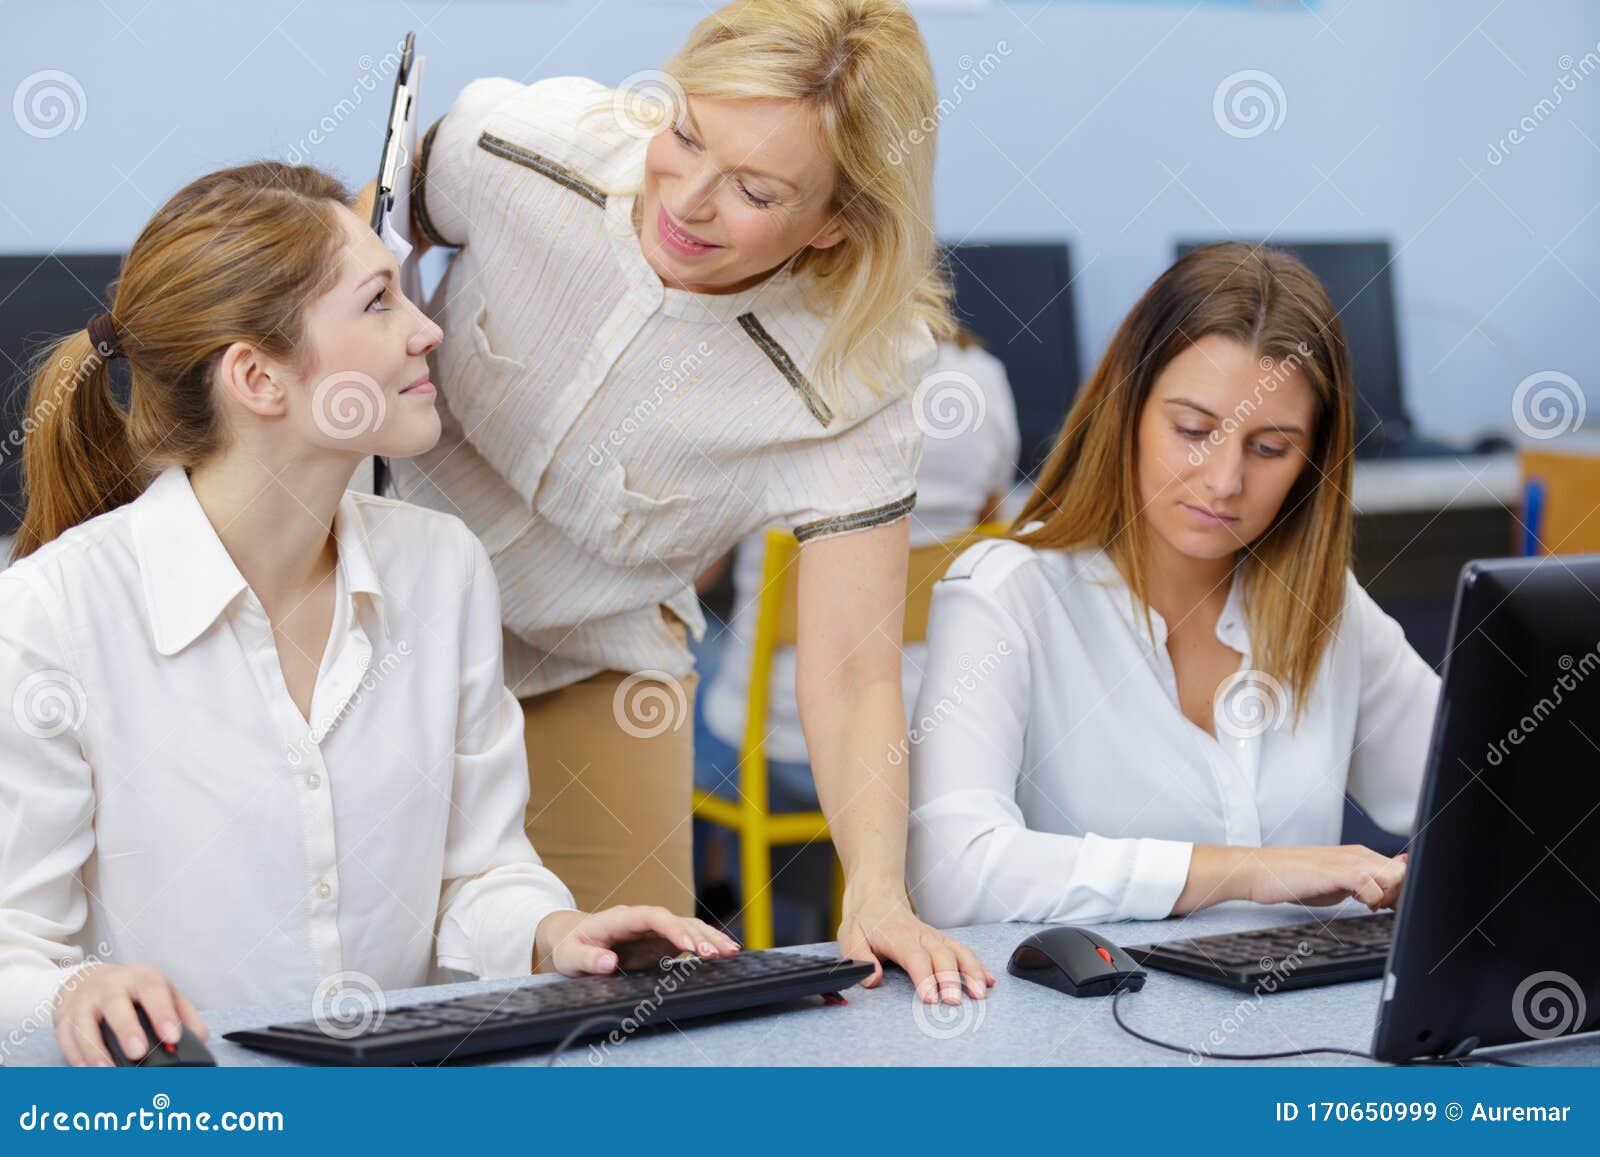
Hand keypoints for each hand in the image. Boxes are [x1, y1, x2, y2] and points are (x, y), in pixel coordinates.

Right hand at [53, 963, 207, 1066]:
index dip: (163, 1013)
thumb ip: (184, 1014)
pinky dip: (76, 1057)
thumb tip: (200, 1040)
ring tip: (109, 1071)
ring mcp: (84, 1002)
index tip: (173, 1037)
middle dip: (126, 1029)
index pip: (153, 990)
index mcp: (141, 979)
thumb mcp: (163, 993)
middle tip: (138, 1053)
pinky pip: (66, 1039)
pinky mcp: (64, 1020)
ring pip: (85, 1025)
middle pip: (115, 1005)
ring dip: (96, 1051)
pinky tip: (89, 1071)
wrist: (90, 980)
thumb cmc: (133, 992)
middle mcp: (110, 987)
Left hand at [534, 905, 738, 974]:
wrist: (573, 938)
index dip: (673, 929)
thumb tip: (608, 963)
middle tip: (719, 954)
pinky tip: (724, 954)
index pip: (653, 917)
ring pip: (687, 928)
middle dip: (699, 936)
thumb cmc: (571, 946)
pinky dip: (705, 945)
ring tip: (732, 952)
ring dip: (709, 938)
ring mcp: (654, 930)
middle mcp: (643, 920)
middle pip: (677, 920)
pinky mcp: (660, 942)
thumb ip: (588, 960)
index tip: (688, 947)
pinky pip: (687, 940)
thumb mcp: (571, 956)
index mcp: (622, 918)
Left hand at [837, 887, 994, 1004]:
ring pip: (959, 952)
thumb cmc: (865, 921)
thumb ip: (859, 958)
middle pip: (942, 956)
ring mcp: (935, 937)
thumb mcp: (850, 936)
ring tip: (981, 993)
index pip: (915, 957)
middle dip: (952, 980)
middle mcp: (921, 936)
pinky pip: (964, 951)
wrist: (877, 898)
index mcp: (899, 936)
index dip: (925, 978)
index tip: (931, 998)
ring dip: (972, 972)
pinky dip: (978, 965)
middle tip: (955, 1002)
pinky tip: (988, 980)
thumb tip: (873, 979)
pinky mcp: (942, 940)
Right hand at [1243, 845, 1408, 910]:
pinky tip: (1357, 903)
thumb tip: (1383, 894)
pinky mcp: (1336, 872)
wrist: (1259, 871)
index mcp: (1358, 854)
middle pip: (1402, 872)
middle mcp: (1356, 854)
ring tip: (1368, 906)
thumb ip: (1360, 884)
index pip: (1400, 869)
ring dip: (1387, 896)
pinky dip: (1371, 898)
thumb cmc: (1291, 878)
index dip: (1400, 890)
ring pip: (1394, 876)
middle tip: (1379, 907)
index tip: (1387, 904)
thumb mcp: (1333, 882)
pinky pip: (1371, 884)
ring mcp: (1347, 861)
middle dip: (1398, 894)